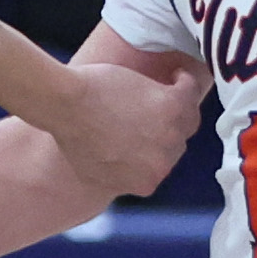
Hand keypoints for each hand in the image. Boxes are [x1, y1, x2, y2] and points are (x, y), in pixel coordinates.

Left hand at [43, 56, 210, 197]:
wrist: (66, 106)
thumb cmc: (70, 134)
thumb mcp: (93, 172)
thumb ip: (119, 178)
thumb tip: (132, 172)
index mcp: (146, 182)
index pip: (162, 163)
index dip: (155, 146)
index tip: (149, 131)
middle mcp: (162, 163)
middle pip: (175, 142)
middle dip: (165, 127)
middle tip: (155, 110)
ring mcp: (169, 135)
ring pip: (187, 118)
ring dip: (179, 104)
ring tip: (169, 90)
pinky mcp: (172, 105)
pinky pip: (190, 92)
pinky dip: (184, 81)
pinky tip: (175, 75)